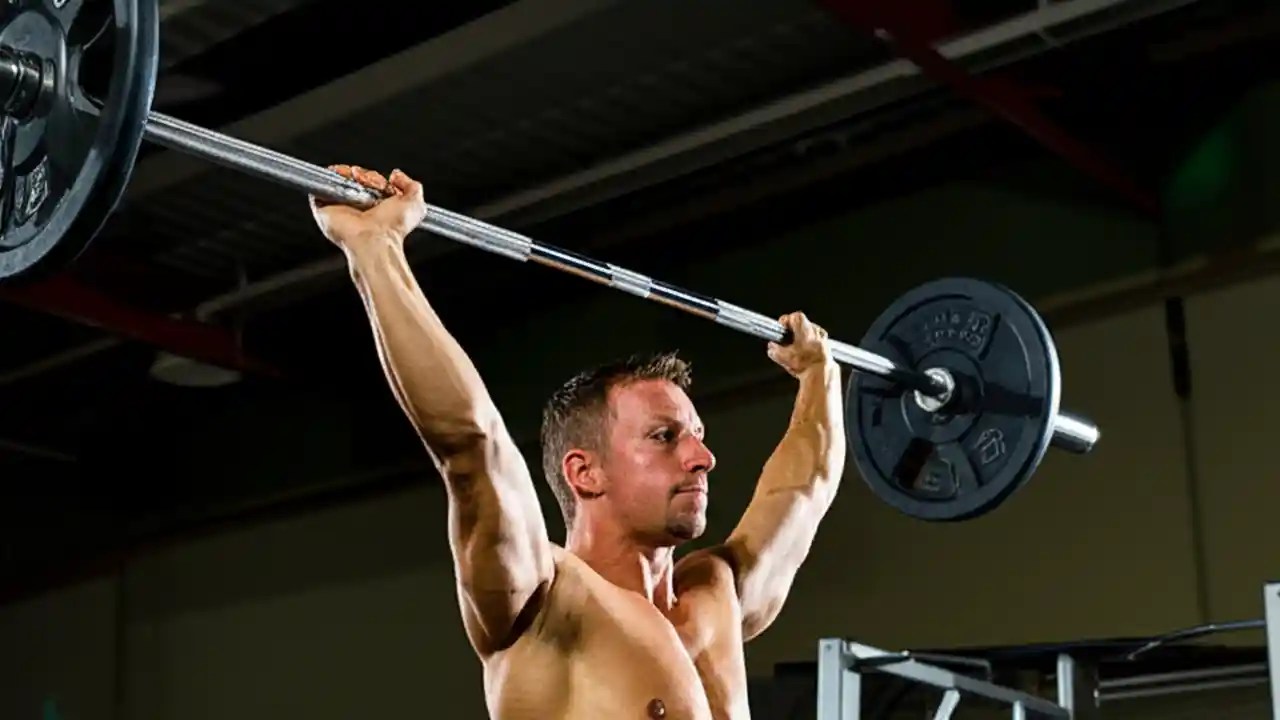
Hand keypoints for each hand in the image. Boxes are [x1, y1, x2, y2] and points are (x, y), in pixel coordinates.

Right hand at [308, 165, 426, 251]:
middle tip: (367, 180)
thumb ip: (412, 186)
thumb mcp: (415, 204)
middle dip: (362, 174)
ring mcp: (339, 207)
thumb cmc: (394, 227)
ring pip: (338, 180)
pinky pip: (319, 187)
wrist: (376, 239)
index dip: (375, 178)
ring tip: (355, 177)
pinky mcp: (323, 209)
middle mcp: (357, 207)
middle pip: (354, 180)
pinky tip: (342, 176)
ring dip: (346, 172)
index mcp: (375, 207)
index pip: (370, 184)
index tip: (383, 182)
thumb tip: (396, 175)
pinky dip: (329, 176)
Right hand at [767, 312, 833, 377]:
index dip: (786, 321)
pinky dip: (811, 344)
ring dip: (803, 337)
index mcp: (804, 328)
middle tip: (787, 339)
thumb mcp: (784, 357)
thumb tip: (771, 348)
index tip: (781, 328)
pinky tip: (806, 354)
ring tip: (797, 348)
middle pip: (802, 323)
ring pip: (810, 331)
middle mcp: (815, 329)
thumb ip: (775, 350)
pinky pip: (817, 339)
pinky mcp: (827, 345)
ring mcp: (823, 336)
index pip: (794, 316)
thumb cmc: (805, 363)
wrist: (821, 372)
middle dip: (793, 330)